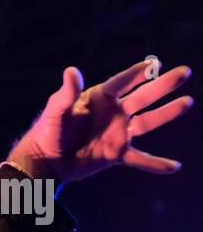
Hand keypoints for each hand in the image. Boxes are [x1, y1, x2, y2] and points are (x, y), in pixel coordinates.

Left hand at [8, 59, 192, 183]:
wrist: (45, 160)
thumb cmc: (48, 130)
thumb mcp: (56, 109)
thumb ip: (66, 92)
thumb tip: (71, 70)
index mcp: (99, 98)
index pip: (122, 82)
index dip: (137, 73)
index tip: (154, 64)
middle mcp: (113, 112)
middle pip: (143, 96)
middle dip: (163, 85)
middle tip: (184, 72)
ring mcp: (117, 132)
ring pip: (148, 122)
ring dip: (167, 113)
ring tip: (187, 102)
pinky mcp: (116, 153)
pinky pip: (140, 159)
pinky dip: (156, 164)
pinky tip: (174, 166)